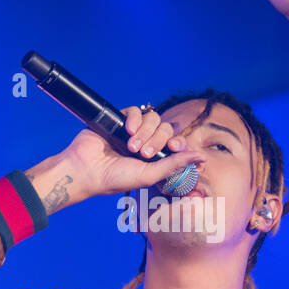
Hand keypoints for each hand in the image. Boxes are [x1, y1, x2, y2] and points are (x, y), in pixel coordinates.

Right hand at [60, 105, 205, 199]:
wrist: (86, 169)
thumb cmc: (116, 178)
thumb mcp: (149, 175)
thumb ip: (175, 165)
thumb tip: (202, 158)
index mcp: (156, 157)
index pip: (176, 143)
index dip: (179, 142)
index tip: (175, 147)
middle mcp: (146, 143)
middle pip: (166, 129)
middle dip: (158, 140)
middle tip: (143, 153)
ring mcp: (133, 131)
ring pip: (153, 118)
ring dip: (146, 132)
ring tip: (131, 146)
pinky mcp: (120, 119)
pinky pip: (137, 110)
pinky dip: (135, 118)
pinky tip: (127, 130)